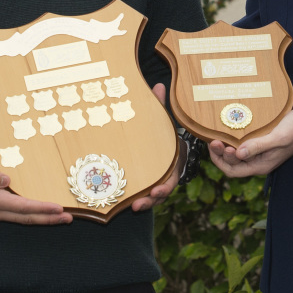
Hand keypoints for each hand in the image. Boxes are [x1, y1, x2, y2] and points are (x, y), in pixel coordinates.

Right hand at [0, 148, 70, 224]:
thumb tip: (5, 181)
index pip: (21, 207)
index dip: (40, 208)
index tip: (58, 207)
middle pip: (26, 218)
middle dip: (48, 219)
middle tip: (69, 217)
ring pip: (23, 219)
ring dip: (43, 219)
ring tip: (62, 217)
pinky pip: (19, 215)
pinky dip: (34, 215)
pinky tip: (45, 213)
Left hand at [131, 82, 178, 211]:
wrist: (159, 142)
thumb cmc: (160, 132)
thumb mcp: (160, 120)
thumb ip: (159, 105)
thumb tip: (160, 85)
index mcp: (170, 163)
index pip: (170, 178)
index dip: (165, 186)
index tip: (158, 189)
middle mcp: (163, 176)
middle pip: (160, 193)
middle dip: (151, 200)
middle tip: (140, 203)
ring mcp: (153, 182)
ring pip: (150, 198)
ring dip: (143, 204)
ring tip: (132, 207)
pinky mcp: (142, 185)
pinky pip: (140, 196)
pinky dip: (134, 201)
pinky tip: (122, 203)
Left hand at [209, 108, 292, 177]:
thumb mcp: (277, 138)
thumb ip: (258, 146)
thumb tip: (238, 154)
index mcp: (261, 165)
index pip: (233, 170)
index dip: (221, 160)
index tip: (217, 144)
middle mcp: (258, 161)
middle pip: (232, 163)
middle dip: (220, 153)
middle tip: (213, 139)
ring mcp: (258, 152)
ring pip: (235, 154)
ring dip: (224, 147)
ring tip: (217, 136)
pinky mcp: (260, 142)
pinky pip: (242, 145)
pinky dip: (233, 140)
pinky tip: (228, 131)